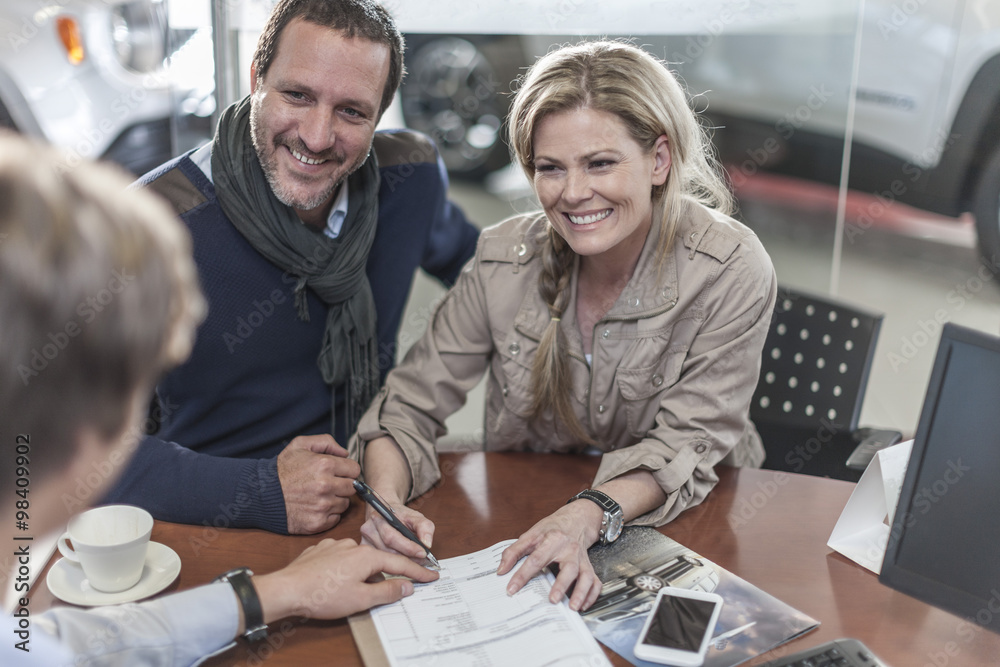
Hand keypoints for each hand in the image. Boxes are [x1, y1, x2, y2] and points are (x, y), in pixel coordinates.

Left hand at [252, 538, 438, 623]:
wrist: (286, 589)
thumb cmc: (322, 596)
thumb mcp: (361, 599)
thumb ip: (387, 592)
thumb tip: (406, 586)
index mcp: (367, 556)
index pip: (399, 564)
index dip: (417, 572)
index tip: (431, 575)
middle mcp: (353, 545)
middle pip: (378, 561)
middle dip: (386, 576)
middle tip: (393, 590)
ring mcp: (334, 546)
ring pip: (357, 559)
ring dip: (363, 573)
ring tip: (355, 591)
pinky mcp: (319, 550)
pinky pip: (339, 558)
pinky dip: (344, 569)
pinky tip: (336, 581)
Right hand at [277, 434, 360, 533]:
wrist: (261, 495)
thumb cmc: (282, 470)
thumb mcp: (300, 445)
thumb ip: (326, 442)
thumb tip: (345, 453)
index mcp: (325, 465)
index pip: (355, 469)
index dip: (346, 470)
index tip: (337, 473)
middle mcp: (326, 485)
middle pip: (353, 487)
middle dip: (343, 485)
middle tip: (328, 484)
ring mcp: (323, 506)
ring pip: (344, 504)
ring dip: (335, 500)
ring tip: (318, 495)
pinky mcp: (318, 522)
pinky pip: (335, 518)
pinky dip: (328, 514)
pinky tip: (315, 507)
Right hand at [359, 491, 435, 561]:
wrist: (386, 512)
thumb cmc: (401, 516)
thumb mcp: (416, 516)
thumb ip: (424, 527)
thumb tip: (427, 543)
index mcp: (381, 517)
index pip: (392, 537)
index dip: (408, 547)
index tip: (423, 553)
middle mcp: (369, 529)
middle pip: (387, 549)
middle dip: (407, 557)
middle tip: (422, 561)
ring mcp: (365, 541)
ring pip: (384, 558)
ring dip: (401, 563)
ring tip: (415, 562)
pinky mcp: (364, 550)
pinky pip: (379, 563)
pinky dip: (392, 566)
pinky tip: (402, 566)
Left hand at [497, 501, 604, 611]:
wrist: (577, 519)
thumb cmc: (553, 528)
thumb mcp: (531, 534)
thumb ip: (514, 551)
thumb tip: (501, 570)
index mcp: (552, 540)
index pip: (536, 559)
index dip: (522, 574)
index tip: (512, 589)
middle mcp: (570, 550)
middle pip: (568, 568)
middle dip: (561, 584)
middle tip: (552, 599)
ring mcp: (581, 559)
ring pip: (586, 576)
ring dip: (581, 592)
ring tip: (573, 607)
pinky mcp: (589, 566)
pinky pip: (595, 582)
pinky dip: (592, 594)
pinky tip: (583, 605)